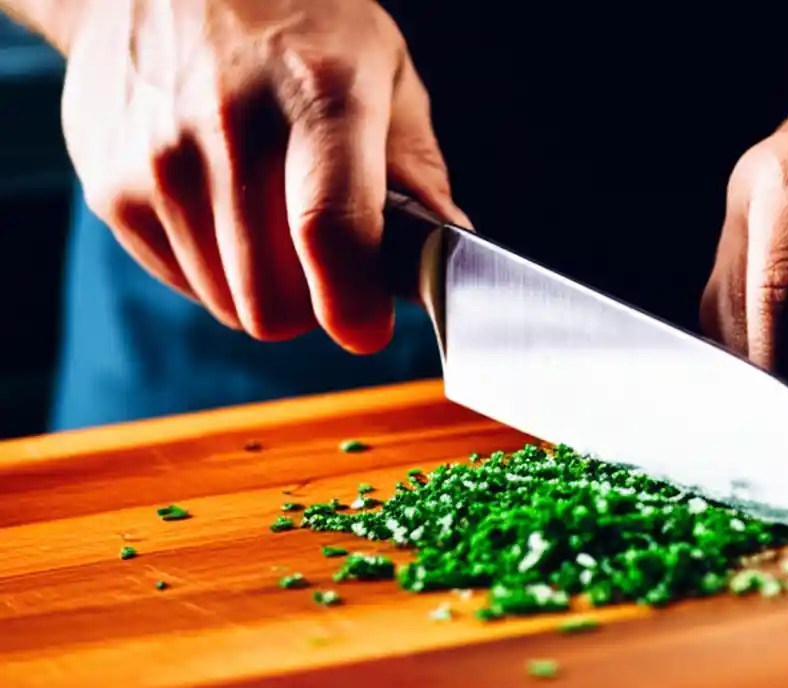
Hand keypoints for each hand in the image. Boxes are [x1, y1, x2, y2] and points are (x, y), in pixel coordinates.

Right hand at [60, 0, 466, 352]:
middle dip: (313, 308)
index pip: (330, 233)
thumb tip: (447, 250)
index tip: (367, 326)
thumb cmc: (294, 24)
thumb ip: (417, 167)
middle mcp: (228, 128)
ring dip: (263, 290)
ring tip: (274, 222)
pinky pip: (182, 283)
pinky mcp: (110, 186)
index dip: (354, 305)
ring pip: (227, 304)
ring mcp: (157, 160)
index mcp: (319, 94)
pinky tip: (225, 209)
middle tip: (329, 269)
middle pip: (271, 301)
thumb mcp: (381, 68)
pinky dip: (215, 270)